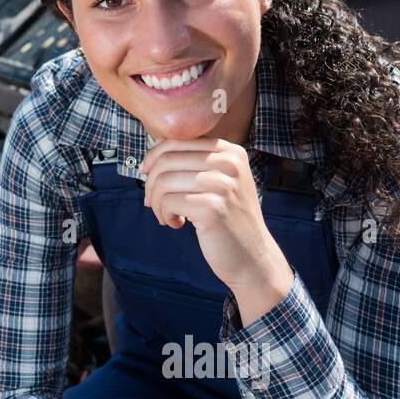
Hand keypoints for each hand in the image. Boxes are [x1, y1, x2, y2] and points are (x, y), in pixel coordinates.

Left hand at [139, 138, 290, 295]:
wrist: (253, 257)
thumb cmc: (228, 219)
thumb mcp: (219, 182)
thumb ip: (194, 163)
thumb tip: (152, 154)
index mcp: (230, 151)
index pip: (177, 140)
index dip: (154, 157)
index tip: (146, 175)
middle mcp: (229, 163)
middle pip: (167, 160)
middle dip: (151, 184)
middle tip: (153, 203)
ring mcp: (223, 185)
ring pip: (164, 181)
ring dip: (156, 203)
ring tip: (166, 216)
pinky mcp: (213, 208)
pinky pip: (169, 202)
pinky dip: (164, 215)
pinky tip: (177, 223)